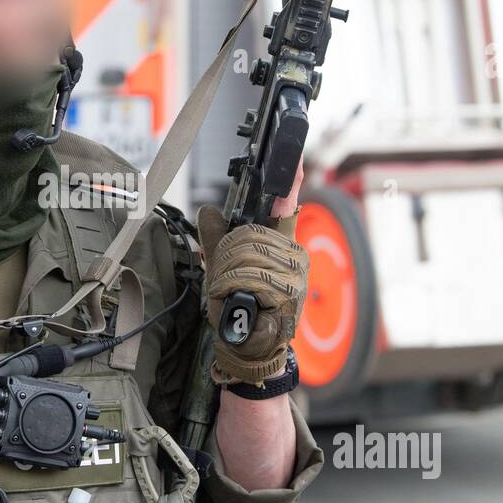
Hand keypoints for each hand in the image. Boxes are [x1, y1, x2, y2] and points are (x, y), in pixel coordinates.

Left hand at [198, 161, 307, 384]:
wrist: (250, 347)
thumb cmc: (240, 307)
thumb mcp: (221, 266)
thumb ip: (217, 237)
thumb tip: (208, 210)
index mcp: (280, 242)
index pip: (287, 203)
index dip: (289, 178)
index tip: (292, 155)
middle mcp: (292, 253)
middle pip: (249, 233)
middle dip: (226, 255)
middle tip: (225, 278)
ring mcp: (294, 273)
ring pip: (246, 254)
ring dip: (227, 275)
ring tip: (233, 293)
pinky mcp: (290, 292)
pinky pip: (250, 276)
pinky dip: (235, 288)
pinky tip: (240, 302)